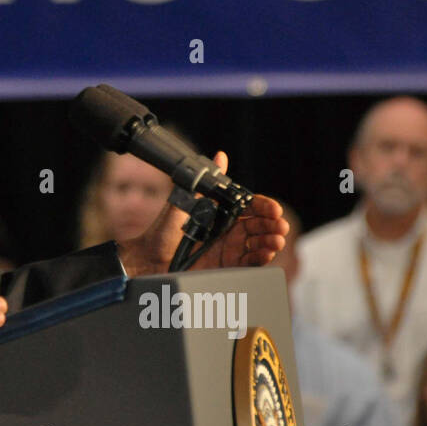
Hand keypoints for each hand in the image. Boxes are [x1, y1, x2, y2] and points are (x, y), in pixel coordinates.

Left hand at [120, 151, 288, 275]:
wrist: (147, 260)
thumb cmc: (162, 232)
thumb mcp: (184, 203)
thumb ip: (204, 184)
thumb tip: (220, 156)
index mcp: (221, 215)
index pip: (249, 208)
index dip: (263, 207)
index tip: (273, 209)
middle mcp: (228, 233)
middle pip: (257, 227)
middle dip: (271, 225)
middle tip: (279, 225)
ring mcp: (228, 251)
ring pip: (256, 245)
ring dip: (269, 243)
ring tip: (276, 241)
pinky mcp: (225, 269)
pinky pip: (246, 264)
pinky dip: (258, 259)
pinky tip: (266, 255)